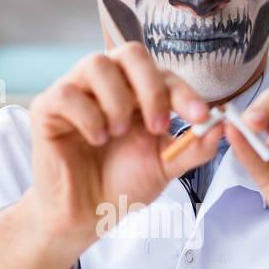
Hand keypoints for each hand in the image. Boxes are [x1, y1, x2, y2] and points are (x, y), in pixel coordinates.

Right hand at [0, 45, 224, 268]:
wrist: (85, 216)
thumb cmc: (120, 185)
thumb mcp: (164, 166)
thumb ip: (193, 147)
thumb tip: (220, 126)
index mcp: (135, 93)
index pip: (162, 74)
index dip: (183, 92)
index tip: (200, 116)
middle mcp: (106, 85)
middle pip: (130, 53)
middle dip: (151, 87)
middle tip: (158, 126)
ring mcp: (75, 92)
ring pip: (96, 64)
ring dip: (117, 100)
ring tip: (118, 133)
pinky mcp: (48, 108)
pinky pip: (66, 93)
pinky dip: (88, 117)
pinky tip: (96, 140)